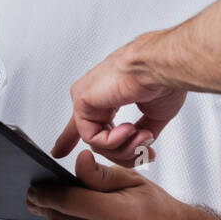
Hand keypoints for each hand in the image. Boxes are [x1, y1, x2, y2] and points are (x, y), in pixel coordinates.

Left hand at [27, 150, 199, 219]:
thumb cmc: (157, 210)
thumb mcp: (133, 181)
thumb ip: (101, 174)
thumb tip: (80, 161)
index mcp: (123, 215)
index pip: (71, 202)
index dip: (48, 194)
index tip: (37, 190)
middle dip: (52, 211)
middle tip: (51, 201)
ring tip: (77, 219)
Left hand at [51, 32, 187, 165]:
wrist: (160, 67)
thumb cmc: (161, 80)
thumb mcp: (153, 115)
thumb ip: (139, 132)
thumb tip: (137, 145)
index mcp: (110, 93)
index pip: (88, 119)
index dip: (71, 137)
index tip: (60, 150)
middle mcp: (96, 94)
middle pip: (93, 136)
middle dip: (120, 152)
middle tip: (143, 152)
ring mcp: (87, 97)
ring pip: (94, 141)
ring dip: (123, 148)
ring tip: (142, 137)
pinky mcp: (81, 100)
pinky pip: (91, 137)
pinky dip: (113, 141)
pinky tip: (129, 129)